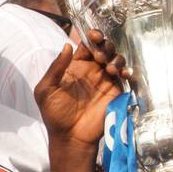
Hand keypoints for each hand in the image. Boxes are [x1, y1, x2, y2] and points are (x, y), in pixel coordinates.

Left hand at [35, 35, 130, 162]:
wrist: (70, 137)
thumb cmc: (54, 114)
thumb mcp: (46, 90)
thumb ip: (55, 68)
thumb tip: (67, 46)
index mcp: (75, 67)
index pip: (86, 45)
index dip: (92, 37)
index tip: (94, 35)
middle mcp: (92, 71)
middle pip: (103, 49)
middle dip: (105, 46)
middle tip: (100, 56)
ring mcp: (104, 80)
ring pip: (115, 59)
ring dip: (115, 58)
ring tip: (108, 69)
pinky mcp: (115, 91)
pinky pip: (124, 76)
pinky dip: (126, 71)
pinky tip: (122, 74)